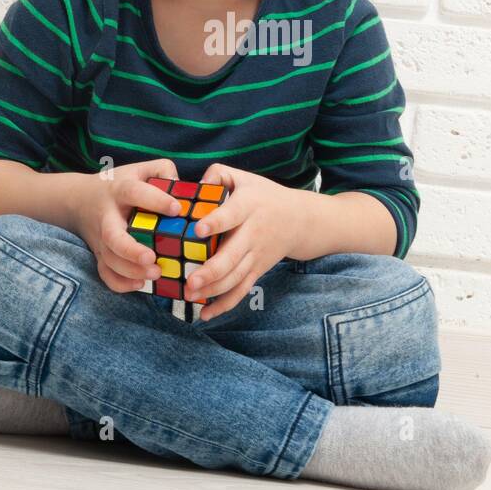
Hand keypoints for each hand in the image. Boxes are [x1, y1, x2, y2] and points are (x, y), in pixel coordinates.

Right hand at [70, 158, 181, 294]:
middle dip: (131, 250)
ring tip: (156, 273)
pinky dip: (119, 283)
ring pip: (109, 259)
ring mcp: (101, 238)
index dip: (156, 200)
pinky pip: (104, 273)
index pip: (135, 193)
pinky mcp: (99, 254)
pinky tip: (140, 284)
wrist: (80, 199)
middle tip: (152, 258)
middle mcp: (107, 216)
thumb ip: (163, 171)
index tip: (177, 209)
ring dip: (130, 270)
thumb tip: (182, 188)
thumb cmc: (120, 184)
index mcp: (120, 190)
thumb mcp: (140, 169)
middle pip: (112, 236)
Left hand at [185, 163, 302, 319]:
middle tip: (189, 281)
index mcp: (248, 207)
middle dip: (211, 271)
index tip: (198, 229)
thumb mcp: (244, 178)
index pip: (231, 215)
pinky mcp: (257, 270)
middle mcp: (253, 233)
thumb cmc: (264, 196)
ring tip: (190, 296)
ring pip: (235, 277)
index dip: (216, 222)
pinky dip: (225, 305)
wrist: (301, 220)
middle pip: (232, 256)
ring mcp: (256, 256)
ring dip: (213, 290)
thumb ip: (218, 174)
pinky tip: (205, 315)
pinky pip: (241, 290)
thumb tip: (195, 185)